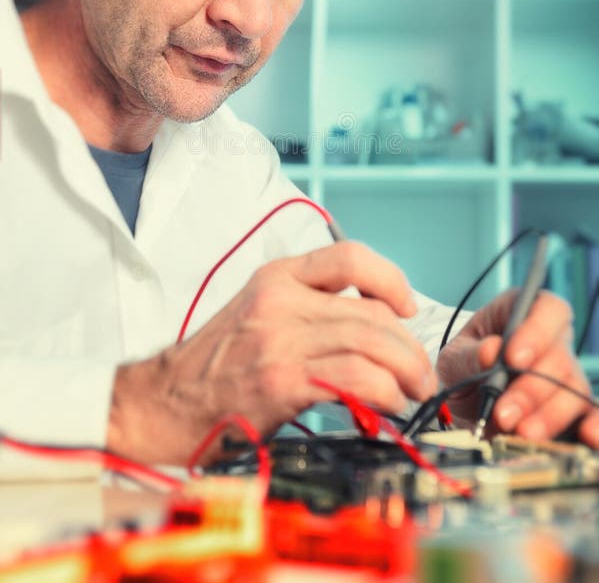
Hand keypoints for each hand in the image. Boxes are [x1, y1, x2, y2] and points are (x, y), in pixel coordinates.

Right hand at [107, 241, 436, 464]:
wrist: (162, 402)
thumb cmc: (213, 364)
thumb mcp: (257, 312)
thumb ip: (307, 308)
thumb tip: (369, 326)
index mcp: (277, 277)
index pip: (350, 257)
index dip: (391, 279)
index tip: (406, 307)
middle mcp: (281, 300)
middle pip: (371, 311)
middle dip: (409, 346)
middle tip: (420, 373)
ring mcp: (281, 338)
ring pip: (371, 342)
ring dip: (406, 372)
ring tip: (413, 393)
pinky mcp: (282, 380)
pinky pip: (355, 377)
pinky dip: (384, 393)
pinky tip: (388, 406)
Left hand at [436, 289, 598, 447]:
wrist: (463, 405)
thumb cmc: (464, 368)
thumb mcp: (453, 357)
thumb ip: (469, 355)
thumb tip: (491, 352)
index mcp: (521, 312)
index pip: (546, 308)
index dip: (536, 331)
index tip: (513, 358)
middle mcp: (551, 340)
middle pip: (560, 356)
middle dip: (532, 388)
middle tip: (504, 412)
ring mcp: (565, 374)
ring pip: (574, 389)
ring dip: (548, 415)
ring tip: (518, 431)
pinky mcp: (573, 408)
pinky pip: (591, 415)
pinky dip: (593, 426)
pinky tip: (587, 437)